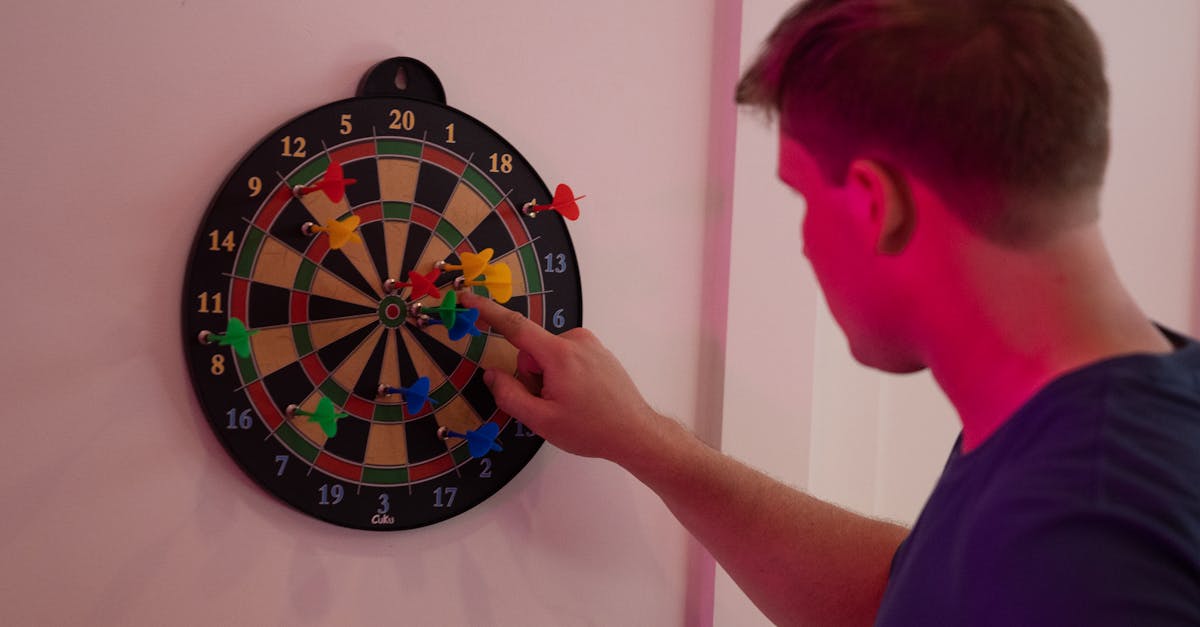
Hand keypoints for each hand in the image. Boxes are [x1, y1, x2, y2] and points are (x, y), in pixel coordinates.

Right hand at [459, 290, 658, 463]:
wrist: (636, 433)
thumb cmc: (590, 429)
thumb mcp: (542, 420)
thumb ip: (510, 395)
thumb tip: (491, 374)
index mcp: (559, 353)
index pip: (514, 326)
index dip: (487, 311)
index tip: (466, 297)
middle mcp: (576, 340)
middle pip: (532, 351)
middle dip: (532, 376)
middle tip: (550, 404)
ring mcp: (590, 344)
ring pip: (549, 356)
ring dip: (549, 378)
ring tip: (570, 403)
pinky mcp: (599, 351)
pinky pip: (567, 357)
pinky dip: (564, 375)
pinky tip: (581, 397)